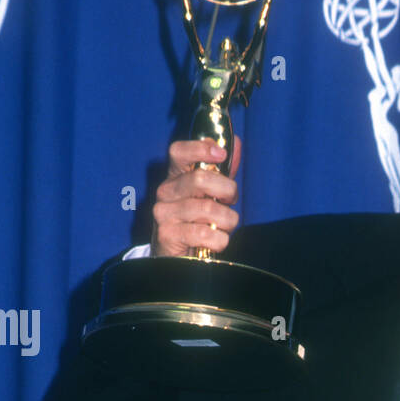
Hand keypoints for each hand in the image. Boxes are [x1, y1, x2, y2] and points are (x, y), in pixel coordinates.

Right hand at [150, 138, 241, 257]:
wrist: (176, 256)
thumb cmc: (196, 221)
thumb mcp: (210, 194)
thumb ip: (222, 171)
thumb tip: (235, 144)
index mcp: (175, 176)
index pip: (179, 152)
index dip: (200, 148)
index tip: (221, 154)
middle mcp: (165, 191)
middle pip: (200, 179)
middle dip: (226, 190)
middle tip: (230, 201)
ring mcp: (164, 213)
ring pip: (207, 209)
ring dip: (227, 220)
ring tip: (225, 225)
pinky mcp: (166, 235)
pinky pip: (204, 234)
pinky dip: (219, 239)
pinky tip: (217, 241)